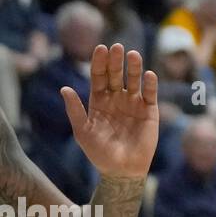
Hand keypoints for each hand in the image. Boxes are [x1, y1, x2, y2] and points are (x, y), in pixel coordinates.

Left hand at [62, 44, 158, 180]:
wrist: (122, 169)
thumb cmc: (99, 153)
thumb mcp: (83, 131)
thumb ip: (75, 110)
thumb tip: (64, 88)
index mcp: (99, 101)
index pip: (99, 77)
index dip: (99, 63)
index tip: (100, 48)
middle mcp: (117, 99)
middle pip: (116, 75)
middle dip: (116, 61)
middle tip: (116, 47)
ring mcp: (134, 104)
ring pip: (134, 81)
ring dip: (134, 68)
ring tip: (133, 54)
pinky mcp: (150, 111)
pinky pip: (150, 95)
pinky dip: (150, 84)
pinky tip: (148, 75)